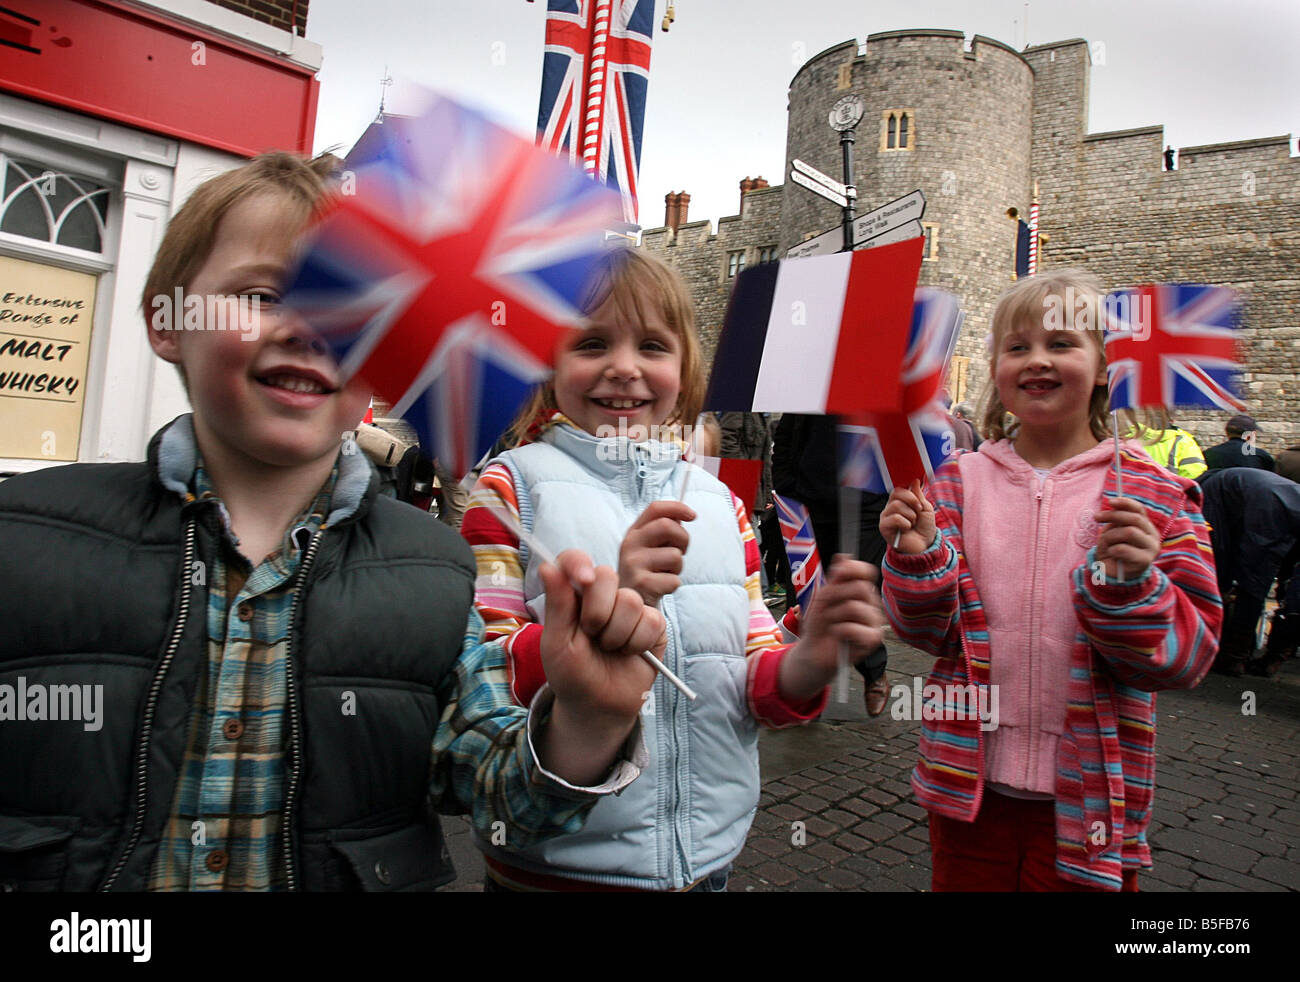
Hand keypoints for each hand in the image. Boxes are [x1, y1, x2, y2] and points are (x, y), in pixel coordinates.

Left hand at [540, 550, 664, 729]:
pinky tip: (629, 653)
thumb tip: (547, 566)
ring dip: (616, 634)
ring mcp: (630, 608)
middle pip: (606, 575)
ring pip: (630, 601)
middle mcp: (603, 596)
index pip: (575, 561)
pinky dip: (637, 643)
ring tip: (609, 649)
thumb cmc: (572, 674)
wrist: (598, 705)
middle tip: (590, 636)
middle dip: (596, 612)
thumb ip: (557, 604)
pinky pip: (650, 620)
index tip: (582, 580)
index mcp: (575, 595)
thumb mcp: (556, 642)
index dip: (578, 563)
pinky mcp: (653, 624)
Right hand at [618, 500, 695, 604]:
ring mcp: (633, 564)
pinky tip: (660, 588)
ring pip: (675, 556)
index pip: (655, 509)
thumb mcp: (650, 548)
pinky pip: (674, 579)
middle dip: (683, 539)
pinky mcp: (641, 584)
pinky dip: (673, 585)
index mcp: (633, 532)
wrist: (629, 605)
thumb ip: (663, 531)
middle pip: (667, 526)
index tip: (693, 515)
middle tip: (681, 553)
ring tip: (665, 574)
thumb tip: (682, 516)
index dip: (677, 508)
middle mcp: (629, 545)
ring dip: (678, 567)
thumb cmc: (646, 574)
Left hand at [778, 557, 886, 700]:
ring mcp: (874, 621)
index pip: (867, 571)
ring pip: (855, 607)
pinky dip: (839, 631)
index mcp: (861, 590)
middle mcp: (871, 604)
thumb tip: (844, 556)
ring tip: (832, 623)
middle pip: (860, 587)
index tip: (837, 574)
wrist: (814, 649)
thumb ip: (835, 577)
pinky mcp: (873, 639)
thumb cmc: (820, 623)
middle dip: (835, 595)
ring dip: (834, 615)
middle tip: (825, 606)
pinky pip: (854, 628)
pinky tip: (838, 634)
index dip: (852, 569)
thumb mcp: (823, 596)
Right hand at [880, 479, 936, 554]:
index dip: (909, 492)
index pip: (898, 489)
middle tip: (918, 511)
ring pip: (896, 505)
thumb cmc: (924, 528)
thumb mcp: (925, 508)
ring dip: (910, 514)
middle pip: (896, 494)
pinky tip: (907, 529)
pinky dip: (905, 523)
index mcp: (900, 502)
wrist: (924, 545)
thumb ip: (918, 495)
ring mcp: (886, 517)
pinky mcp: (884, 527)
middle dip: (912, 501)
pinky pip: (894, 518)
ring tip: (913, 523)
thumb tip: (914, 480)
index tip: (919, 501)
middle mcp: (890, 508)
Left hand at [1094, 496, 1159, 579]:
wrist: (1114, 573)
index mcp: (1146, 525)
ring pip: (1129, 531)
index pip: (1139, 509)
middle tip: (1096, 517)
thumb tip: (1113, 504)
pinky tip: (1111, 553)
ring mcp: (1151, 548)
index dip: (1125, 503)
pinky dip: (1112, 549)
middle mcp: (1153, 535)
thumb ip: (1117, 519)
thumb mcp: (1113, 531)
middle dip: (1112, 516)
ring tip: (1105, 543)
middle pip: (1134, 519)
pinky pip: (1123, 548)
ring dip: (1111, 535)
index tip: (1110, 501)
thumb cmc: (1113, 549)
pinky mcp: (1145, 561)